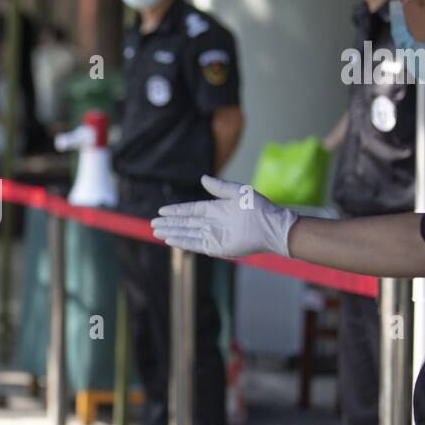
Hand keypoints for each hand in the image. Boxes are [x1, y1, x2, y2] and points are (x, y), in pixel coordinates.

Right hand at [150, 175, 297, 258]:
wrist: (271, 227)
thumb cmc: (258, 208)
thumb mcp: (238, 193)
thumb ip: (219, 187)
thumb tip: (203, 178)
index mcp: (215, 209)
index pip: (190, 210)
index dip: (175, 210)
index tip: (161, 210)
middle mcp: (212, 222)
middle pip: (184, 223)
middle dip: (169, 223)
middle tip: (152, 223)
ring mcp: (214, 235)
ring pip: (187, 233)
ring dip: (172, 232)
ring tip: (156, 232)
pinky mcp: (217, 247)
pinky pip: (195, 244)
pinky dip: (182, 242)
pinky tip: (170, 240)